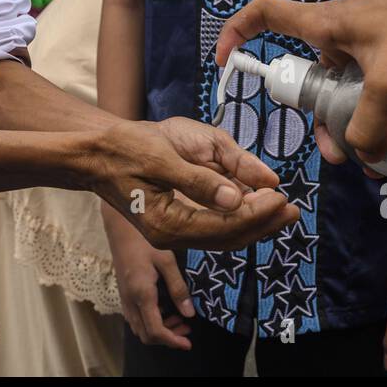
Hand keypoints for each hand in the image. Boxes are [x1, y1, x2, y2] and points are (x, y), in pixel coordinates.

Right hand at [85, 117, 297, 250]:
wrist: (93, 153)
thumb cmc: (123, 149)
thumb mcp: (162, 157)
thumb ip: (200, 180)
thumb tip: (237, 198)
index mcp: (167, 224)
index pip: (223, 225)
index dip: (256, 212)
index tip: (280, 195)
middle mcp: (171, 235)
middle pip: (228, 237)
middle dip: (263, 224)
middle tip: (293, 209)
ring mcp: (171, 231)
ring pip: (222, 234)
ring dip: (254, 223)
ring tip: (282, 210)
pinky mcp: (173, 221)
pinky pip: (212, 226)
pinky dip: (236, 218)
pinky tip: (253, 205)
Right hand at [107, 226, 196, 349]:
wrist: (120, 226)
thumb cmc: (144, 238)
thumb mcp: (167, 260)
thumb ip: (178, 287)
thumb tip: (189, 314)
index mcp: (141, 294)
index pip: (156, 331)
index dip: (173, 341)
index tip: (189, 344)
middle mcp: (130, 300)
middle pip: (146, 335)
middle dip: (167, 338)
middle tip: (187, 330)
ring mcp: (124, 298)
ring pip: (139, 328)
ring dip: (159, 331)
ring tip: (179, 320)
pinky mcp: (123, 293)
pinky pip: (135, 318)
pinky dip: (150, 322)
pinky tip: (164, 310)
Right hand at [215, 0, 386, 165]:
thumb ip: (367, 125)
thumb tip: (364, 156)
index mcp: (327, 26)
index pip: (266, 15)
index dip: (238, 33)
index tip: (226, 62)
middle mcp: (345, 38)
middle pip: (314, 81)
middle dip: (321, 121)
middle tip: (338, 154)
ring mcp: (375, 52)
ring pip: (352, 97)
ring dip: (358, 129)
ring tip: (378, 161)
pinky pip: (384, 99)